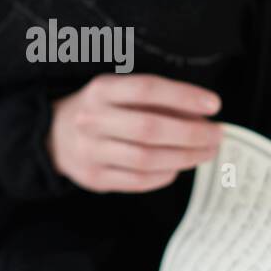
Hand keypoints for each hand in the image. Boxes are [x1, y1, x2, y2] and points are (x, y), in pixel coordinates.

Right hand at [45, 72, 223, 192]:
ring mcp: (91, 151)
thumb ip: (157, 101)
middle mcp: (92, 119)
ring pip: (147, 158)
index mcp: (101, 90)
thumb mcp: (120, 92)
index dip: (184, 96)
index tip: (214, 104)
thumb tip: (202, 115)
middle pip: (150, 128)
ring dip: (185, 157)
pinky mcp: (95, 178)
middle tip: (217, 134)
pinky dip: (165, 175)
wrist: (53, 137)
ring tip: (206, 152)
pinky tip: (179, 167)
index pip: (147, 89)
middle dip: (191, 133)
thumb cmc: (101, 110)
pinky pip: (138, 180)